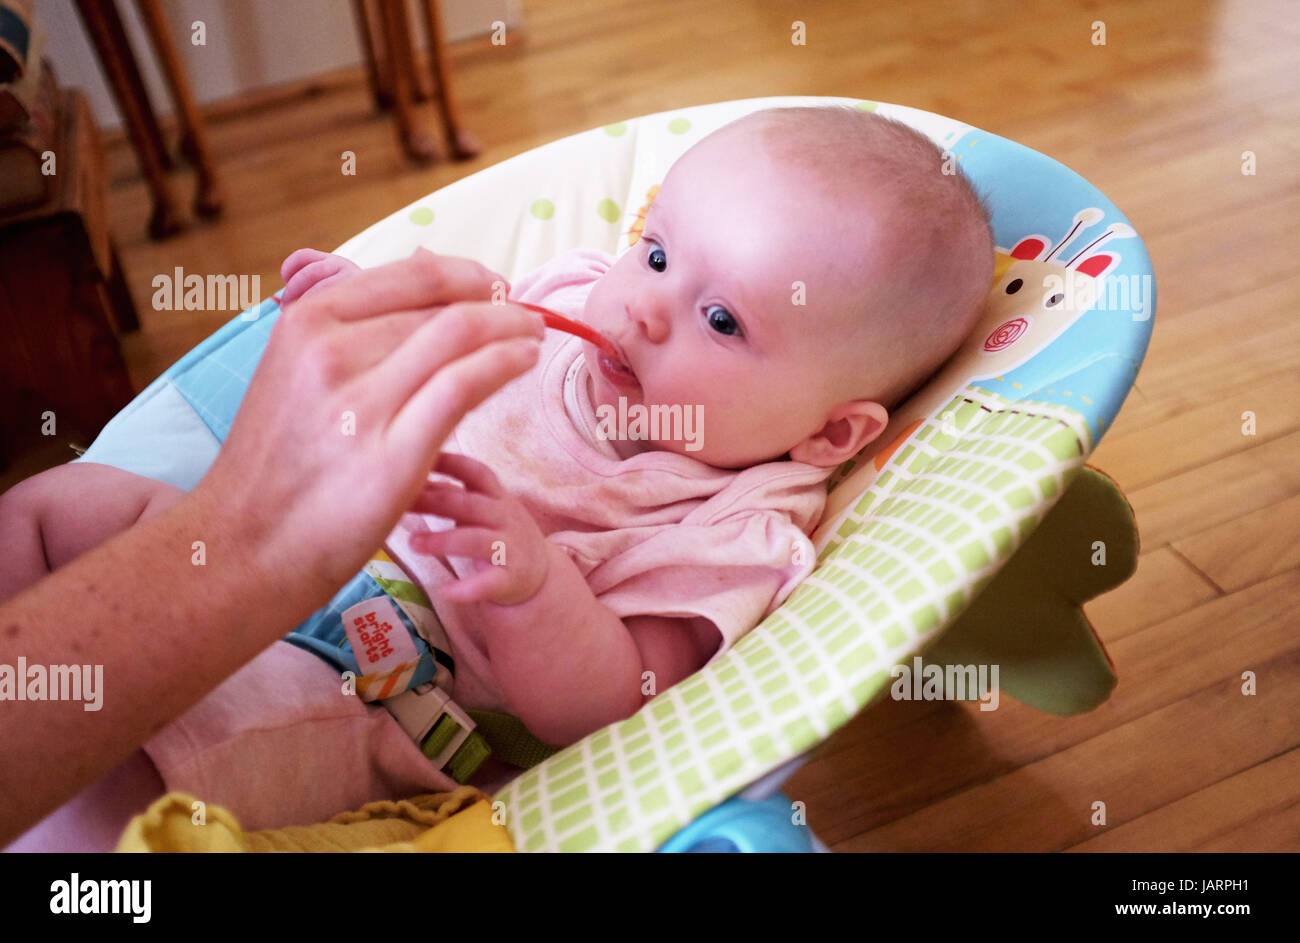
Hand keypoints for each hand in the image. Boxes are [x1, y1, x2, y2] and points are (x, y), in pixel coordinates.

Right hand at [192, 249, 545, 606]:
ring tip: (532, 334)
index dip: (465, 274)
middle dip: (497, 304)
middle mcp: (330, 353)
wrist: (243, 546)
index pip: (409, 277)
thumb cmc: (277, 462)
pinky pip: (464, 385)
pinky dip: (505, 362)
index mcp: (306, 323)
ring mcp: (360, 405)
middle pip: (441, 308)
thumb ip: (352, 327)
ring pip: (460, 336)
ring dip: (511, 327)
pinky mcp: (391, 458)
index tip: (494, 285)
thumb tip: (427, 270)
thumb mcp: (294, 371)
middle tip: (525, 314)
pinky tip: (523, 360)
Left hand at [407, 453, 550, 606]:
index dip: (452, 464)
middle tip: (401, 505)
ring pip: (475, 540)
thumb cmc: (501, 535)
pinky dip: (467, 588)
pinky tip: (446, 591)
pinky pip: (488, 583)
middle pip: (469, 505)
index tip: (423, 461)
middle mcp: (506, 518)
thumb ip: (455, 497)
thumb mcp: (486, 511)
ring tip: (413, 543)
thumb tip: (413, 481)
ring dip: (442, 541)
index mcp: (498, 498)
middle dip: (434, 502)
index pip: (477, 473)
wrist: (540, 572)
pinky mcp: (510, 579)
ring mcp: (509, 548)